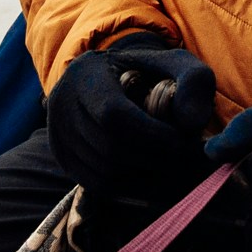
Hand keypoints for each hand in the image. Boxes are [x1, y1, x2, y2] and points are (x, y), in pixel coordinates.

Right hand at [47, 37, 220, 203]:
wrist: (114, 80)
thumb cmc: (149, 73)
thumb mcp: (175, 63)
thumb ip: (193, 81)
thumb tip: (192, 122)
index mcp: (87, 74)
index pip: (113, 115)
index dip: (151, 135)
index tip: (182, 143)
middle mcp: (62, 103)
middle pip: (109, 148)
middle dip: (153, 159)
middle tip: (185, 162)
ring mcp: (57, 132)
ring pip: (103, 172)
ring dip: (144, 177)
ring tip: (172, 168)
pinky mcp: (63, 157)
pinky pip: (96, 185)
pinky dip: (129, 187)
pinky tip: (151, 176)